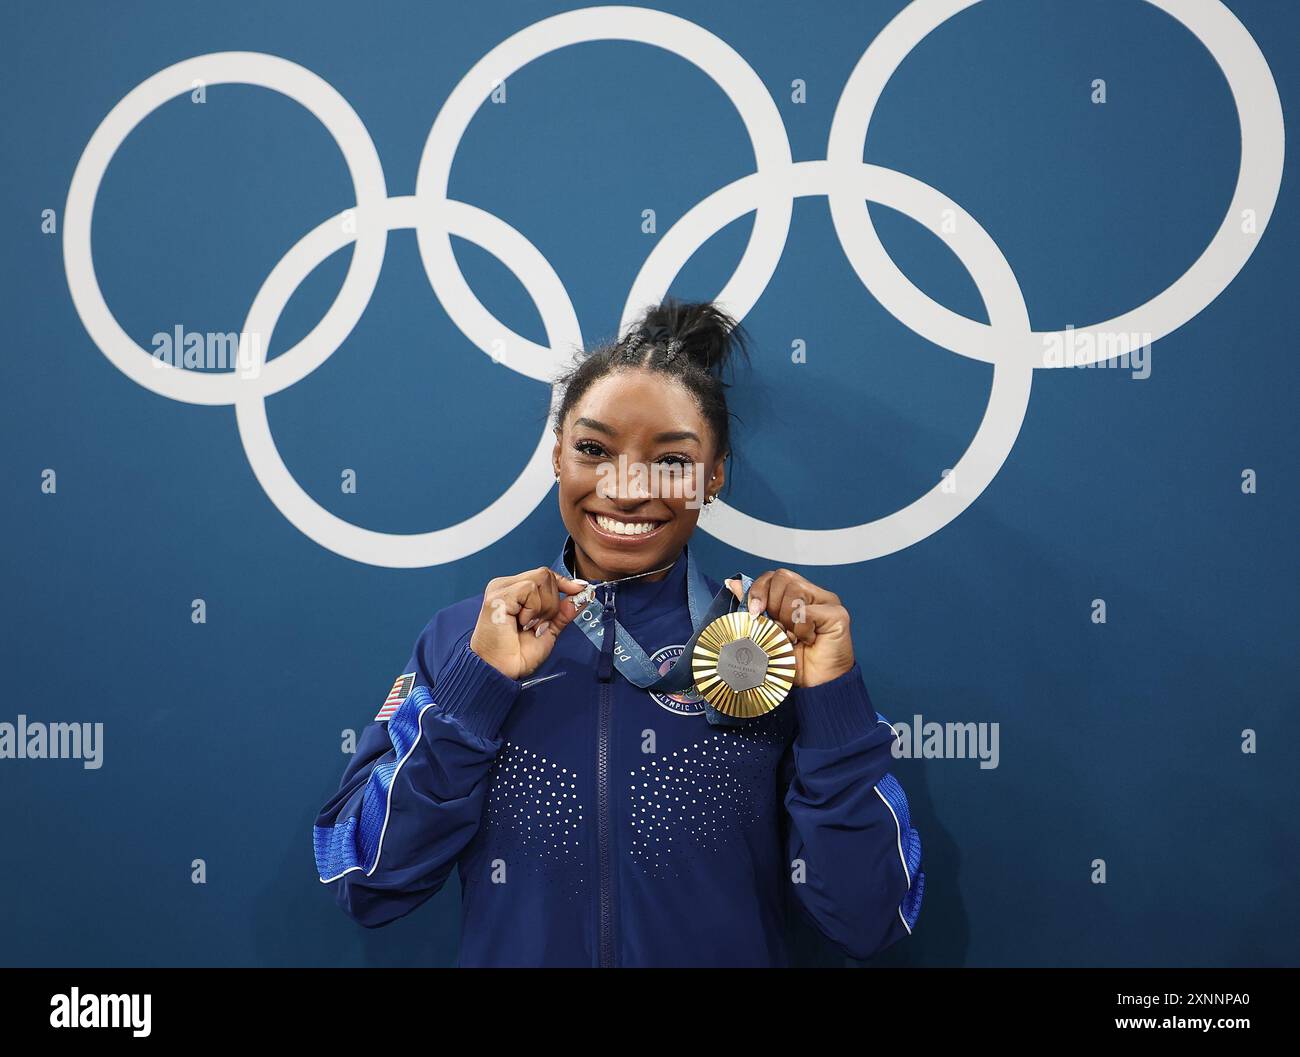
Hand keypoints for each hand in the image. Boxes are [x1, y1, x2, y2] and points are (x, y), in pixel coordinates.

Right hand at [470, 567, 588, 679]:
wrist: (502, 672)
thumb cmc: (517, 655)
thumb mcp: (549, 631)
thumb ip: (563, 612)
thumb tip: (581, 595)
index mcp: (516, 592)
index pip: (544, 575)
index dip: (564, 582)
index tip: (580, 590)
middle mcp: (507, 586)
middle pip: (546, 574)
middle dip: (552, 603)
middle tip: (540, 625)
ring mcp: (501, 589)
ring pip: (540, 579)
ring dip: (544, 608)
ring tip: (530, 626)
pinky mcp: (498, 596)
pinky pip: (529, 590)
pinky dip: (532, 609)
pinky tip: (521, 623)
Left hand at [725, 569, 853, 687]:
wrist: (814, 687)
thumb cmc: (792, 662)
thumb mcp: (765, 632)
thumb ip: (753, 607)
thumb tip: (733, 584)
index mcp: (796, 596)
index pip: (773, 576)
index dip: (759, 591)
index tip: (754, 612)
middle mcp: (813, 594)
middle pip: (783, 577)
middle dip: (772, 606)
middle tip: (778, 629)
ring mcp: (828, 601)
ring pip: (795, 591)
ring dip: (787, 620)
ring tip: (793, 637)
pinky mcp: (838, 614)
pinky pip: (807, 611)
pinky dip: (800, 630)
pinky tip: (807, 641)